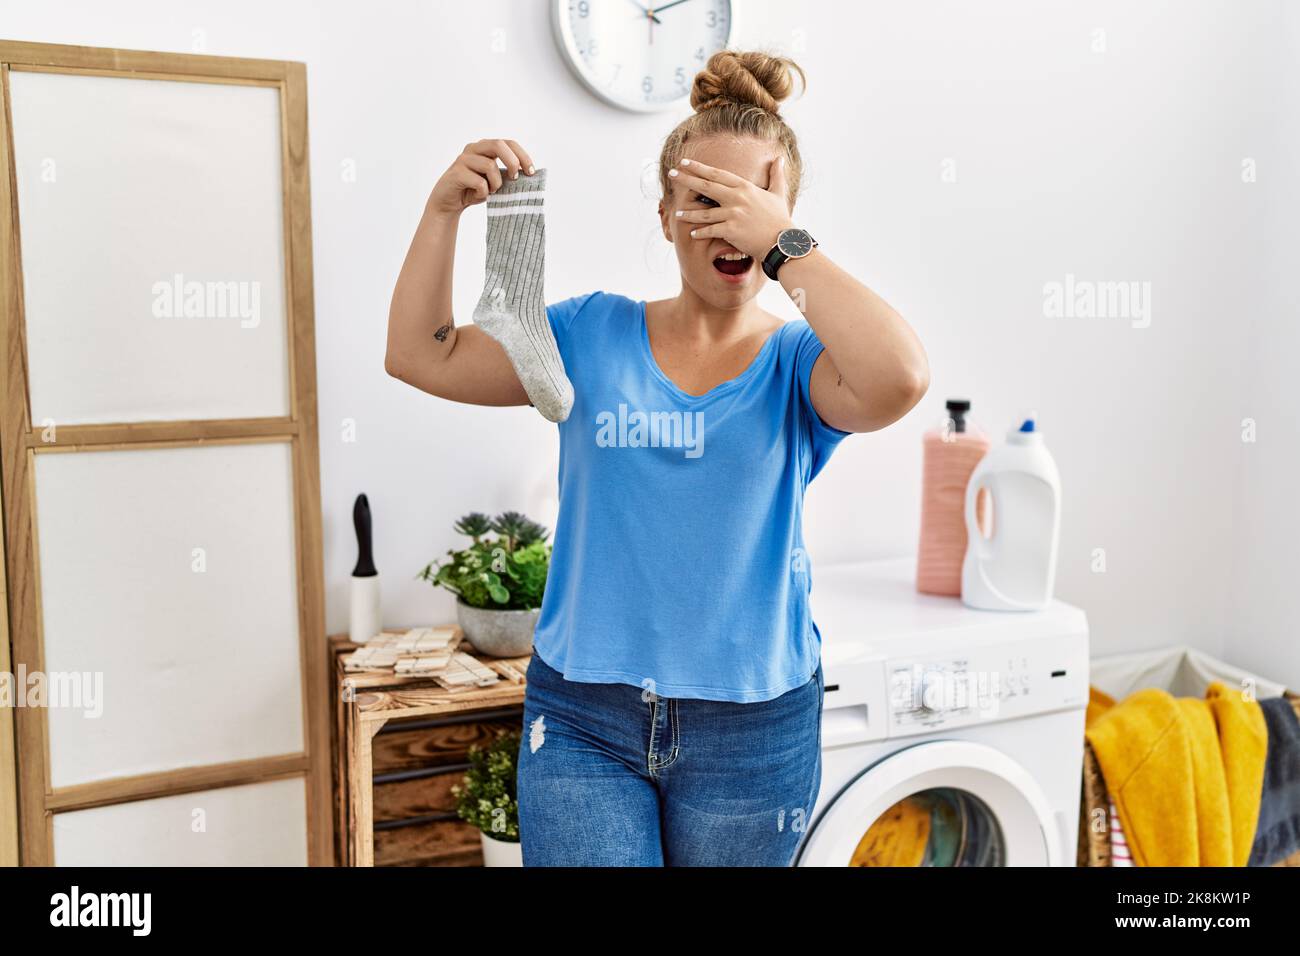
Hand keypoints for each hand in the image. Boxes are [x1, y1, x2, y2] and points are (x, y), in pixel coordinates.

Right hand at [427, 138, 536, 216]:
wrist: (448, 203)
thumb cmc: (474, 190)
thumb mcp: (494, 181)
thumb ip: (506, 174)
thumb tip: (528, 174)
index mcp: (485, 148)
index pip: (508, 143)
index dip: (522, 155)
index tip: (531, 172)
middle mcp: (474, 149)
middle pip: (498, 144)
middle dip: (511, 161)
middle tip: (515, 178)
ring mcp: (464, 159)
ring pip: (490, 165)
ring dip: (496, 183)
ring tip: (491, 191)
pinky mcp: (457, 172)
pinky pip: (479, 182)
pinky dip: (483, 192)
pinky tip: (477, 195)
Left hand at [670, 154, 794, 260]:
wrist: (783, 241)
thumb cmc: (780, 219)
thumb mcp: (779, 193)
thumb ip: (777, 175)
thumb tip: (780, 159)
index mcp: (745, 187)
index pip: (717, 174)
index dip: (699, 168)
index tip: (685, 163)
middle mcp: (737, 198)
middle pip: (706, 186)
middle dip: (687, 179)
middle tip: (671, 174)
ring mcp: (733, 214)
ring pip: (704, 212)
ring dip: (689, 213)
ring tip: (677, 213)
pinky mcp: (731, 231)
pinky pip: (710, 230)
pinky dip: (701, 232)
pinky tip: (692, 233)